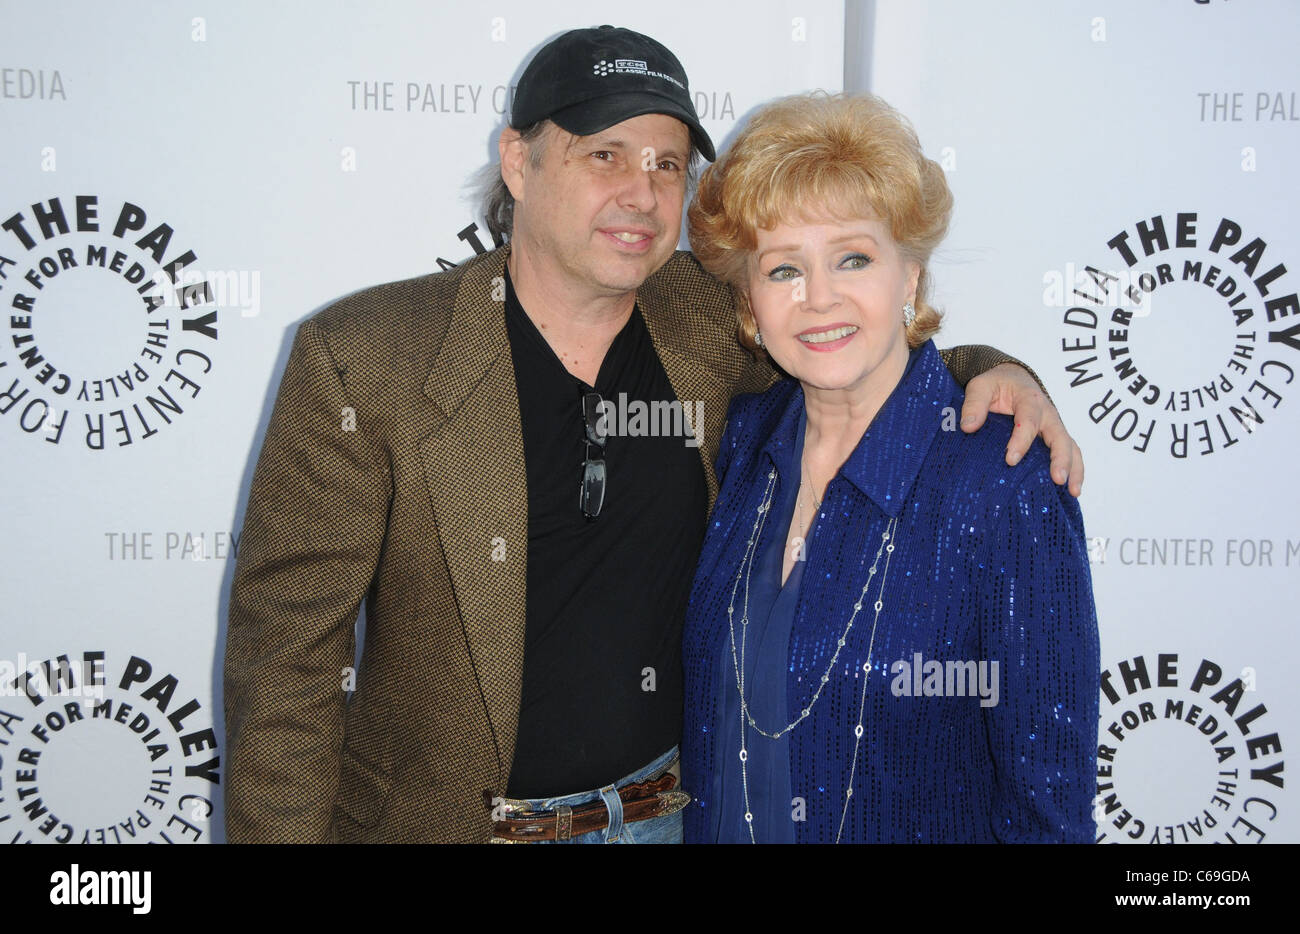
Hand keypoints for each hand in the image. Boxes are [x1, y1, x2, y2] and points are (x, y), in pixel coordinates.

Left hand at [960, 363, 1083, 495]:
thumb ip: (974, 404)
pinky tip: (1072, 491)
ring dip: (1074, 469)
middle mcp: (1047, 413)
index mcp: (1029, 399)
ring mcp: (1053, 426)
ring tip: (1073, 492)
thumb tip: (968, 426)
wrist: (1011, 378)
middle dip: (1060, 458)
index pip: (1028, 420)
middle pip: (1060, 436)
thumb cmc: (996, 384)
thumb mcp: (981, 386)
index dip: (1021, 440)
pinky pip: (1070, 452)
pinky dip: (1075, 470)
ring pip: (1071, 447)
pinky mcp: (1054, 437)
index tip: (1010, 460)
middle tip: (1057, 479)